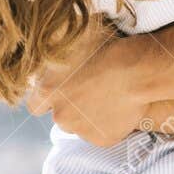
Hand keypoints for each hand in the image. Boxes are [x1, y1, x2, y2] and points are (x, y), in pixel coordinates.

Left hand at [26, 29, 153, 147]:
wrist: (138, 68)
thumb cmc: (107, 45)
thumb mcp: (75, 34)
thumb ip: (56, 44)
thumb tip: (47, 37)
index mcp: (46, 90)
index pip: (35, 104)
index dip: (48, 96)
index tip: (61, 89)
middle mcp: (59, 115)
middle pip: (60, 115)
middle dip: (70, 106)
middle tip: (89, 90)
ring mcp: (81, 130)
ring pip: (80, 125)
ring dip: (88, 115)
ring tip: (107, 95)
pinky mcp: (102, 139)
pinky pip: (101, 133)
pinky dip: (107, 123)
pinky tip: (119, 105)